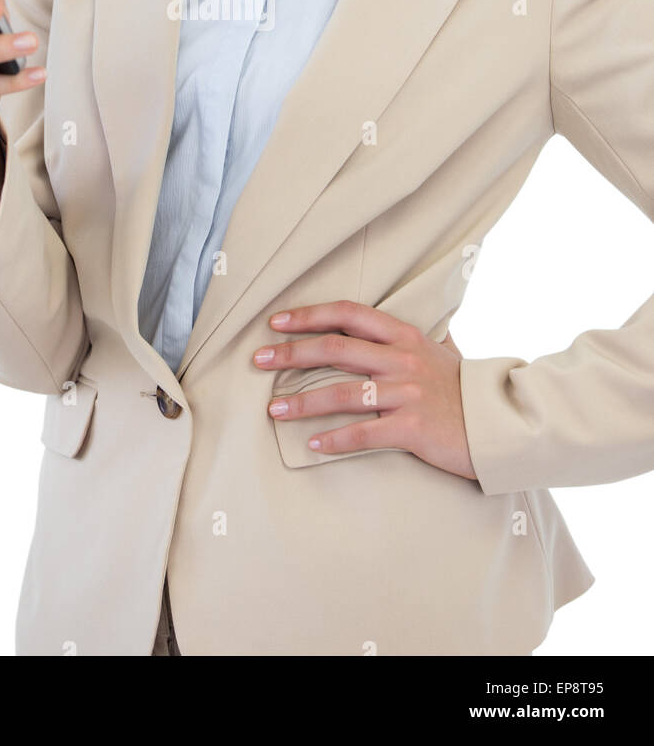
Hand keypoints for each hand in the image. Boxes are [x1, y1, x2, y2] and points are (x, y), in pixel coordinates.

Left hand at [253, 301, 476, 479]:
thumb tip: (413, 321)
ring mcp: (407, 393)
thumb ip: (421, 336)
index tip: (277, 321)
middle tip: (258, 361)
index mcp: (404, 335)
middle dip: (291, 354)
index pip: (348, 314)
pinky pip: (364, 432)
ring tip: (273, 410)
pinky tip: (313, 444)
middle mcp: (402, 358)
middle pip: (335, 349)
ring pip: (342, 392)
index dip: (310, 316)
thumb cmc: (466, 389)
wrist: (501, 425)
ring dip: (302, 402)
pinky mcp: (412, 427)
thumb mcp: (443, 352)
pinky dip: (335, 438)